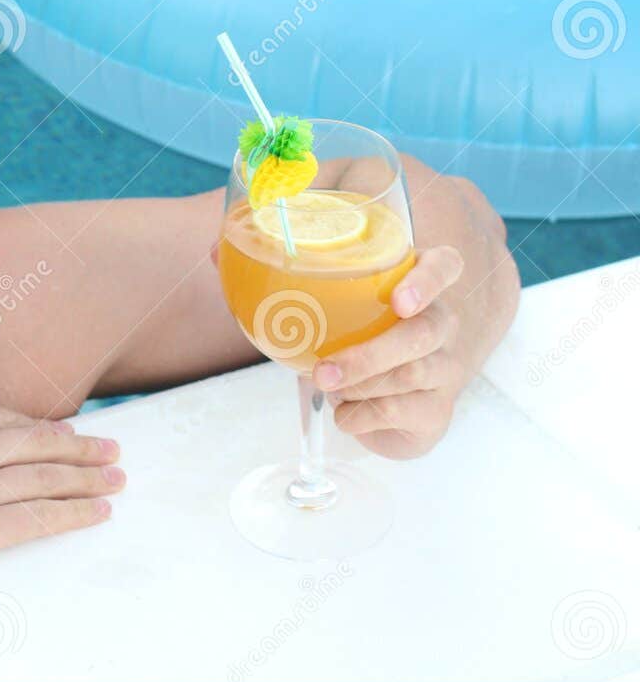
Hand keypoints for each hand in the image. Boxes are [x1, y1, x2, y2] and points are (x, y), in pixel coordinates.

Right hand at [0, 408, 123, 590]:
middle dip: (77, 446)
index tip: (59, 429)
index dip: (35, 426)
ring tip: (115, 478)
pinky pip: (38, 519)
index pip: (0, 422)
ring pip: (45, 478)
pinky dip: (73, 514)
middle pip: (35, 444)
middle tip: (108, 448)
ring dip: (86, 478)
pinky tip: (96, 513)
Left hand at [313, 245, 467, 458]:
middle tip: (323, 373)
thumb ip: (304, 286)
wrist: (397, 397)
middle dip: (369, 356)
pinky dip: (359, 414)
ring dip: (356, 387)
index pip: (444, 267)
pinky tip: (345, 410)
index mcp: (422, 284)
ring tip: (325, 385)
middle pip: (423, 333)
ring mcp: (445, 368)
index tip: (400, 301)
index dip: (426, 281)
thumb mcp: (341, 305)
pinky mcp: (436, 410)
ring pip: (409, 376)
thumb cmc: (361, 336)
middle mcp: (443, 323)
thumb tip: (237, 269)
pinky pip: (399, 412)